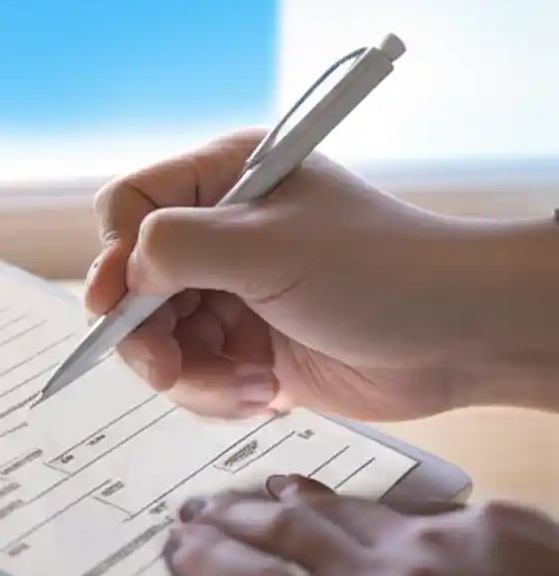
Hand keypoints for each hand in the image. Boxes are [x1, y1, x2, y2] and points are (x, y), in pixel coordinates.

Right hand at [85, 128, 558, 419]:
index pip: (128, 209)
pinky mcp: (247, 346)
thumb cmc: (382, 271)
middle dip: (149, 337)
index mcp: (222, 181)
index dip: (112, 258)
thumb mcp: (268, 246)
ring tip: (246, 387)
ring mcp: (232, 292)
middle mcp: (219, 234)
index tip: (116, 307)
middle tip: (170, 373)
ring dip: (190, 375)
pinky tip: (264, 394)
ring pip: (158, 340)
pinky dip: (215, 394)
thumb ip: (177, 246)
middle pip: (132, 286)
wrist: (463, 336)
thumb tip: (122, 273)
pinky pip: (193, 376)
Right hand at [165, 475, 558, 575]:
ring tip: (264, 493)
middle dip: (233, 516)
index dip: (208, 560)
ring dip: (297, 501)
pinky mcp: (502, 525)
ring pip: (350, 509)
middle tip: (197, 508)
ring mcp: (450, 545)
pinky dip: (390, 518)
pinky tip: (376, 520)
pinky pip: (426, 515)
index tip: (180, 547)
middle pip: (288, 531)